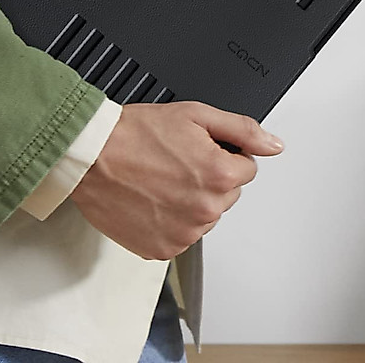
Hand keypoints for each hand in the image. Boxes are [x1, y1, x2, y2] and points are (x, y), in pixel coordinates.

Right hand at [68, 100, 283, 259]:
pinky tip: (150, 198)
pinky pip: (180, 235)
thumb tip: (274, 145)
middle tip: (173, 161)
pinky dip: (168, 220)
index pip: (245, 168)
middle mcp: (206, 210)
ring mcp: (184, 234)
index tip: (195, 148)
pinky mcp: (162, 249)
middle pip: (226, 194)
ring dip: (189, 200)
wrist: (90, 154)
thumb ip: (241, 130)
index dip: (221, 153)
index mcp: (219, 175)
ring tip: (158, 178)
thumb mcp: (194, 114)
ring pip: (204, 216)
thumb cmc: (134, 132)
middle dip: (207, 177)